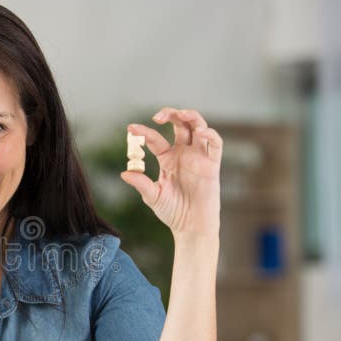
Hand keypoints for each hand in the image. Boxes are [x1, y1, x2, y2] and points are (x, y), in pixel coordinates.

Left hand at [120, 107, 222, 238]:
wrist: (190, 226)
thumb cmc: (173, 211)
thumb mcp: (152, 196)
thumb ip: (141, 183)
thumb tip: (124, 173)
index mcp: (167, 158)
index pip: (155, 139)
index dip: (144, 132)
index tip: (130, 128)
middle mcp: (183, 153)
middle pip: (180, 125)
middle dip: (170, 114)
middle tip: (158, 116)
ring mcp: (199, 157)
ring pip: (199, 127)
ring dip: (191, 117)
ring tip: (180, 114)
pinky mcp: (212, 165)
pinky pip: (215, 144)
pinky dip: (210, 134)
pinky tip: (200, 132)